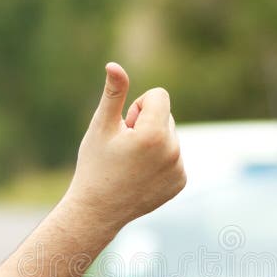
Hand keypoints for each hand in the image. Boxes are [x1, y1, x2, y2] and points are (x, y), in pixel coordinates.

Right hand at [65, 62, 185, 231]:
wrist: (98, 211)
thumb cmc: (95, 165)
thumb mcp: (101, 126)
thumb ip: (113, 94)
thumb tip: (114, 65)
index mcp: (155, 134)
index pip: (159, 96)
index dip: (138, 107)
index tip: (124, 127)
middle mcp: (173, 151)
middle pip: (166, 116)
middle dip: (146, 124)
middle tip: (124, 149)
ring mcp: (179, 169)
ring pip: (170, 136)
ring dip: (153, 142)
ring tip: (132, 164)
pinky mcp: (181, 182)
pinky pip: (174, 157)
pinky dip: (160, 161)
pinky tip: (141, 176)